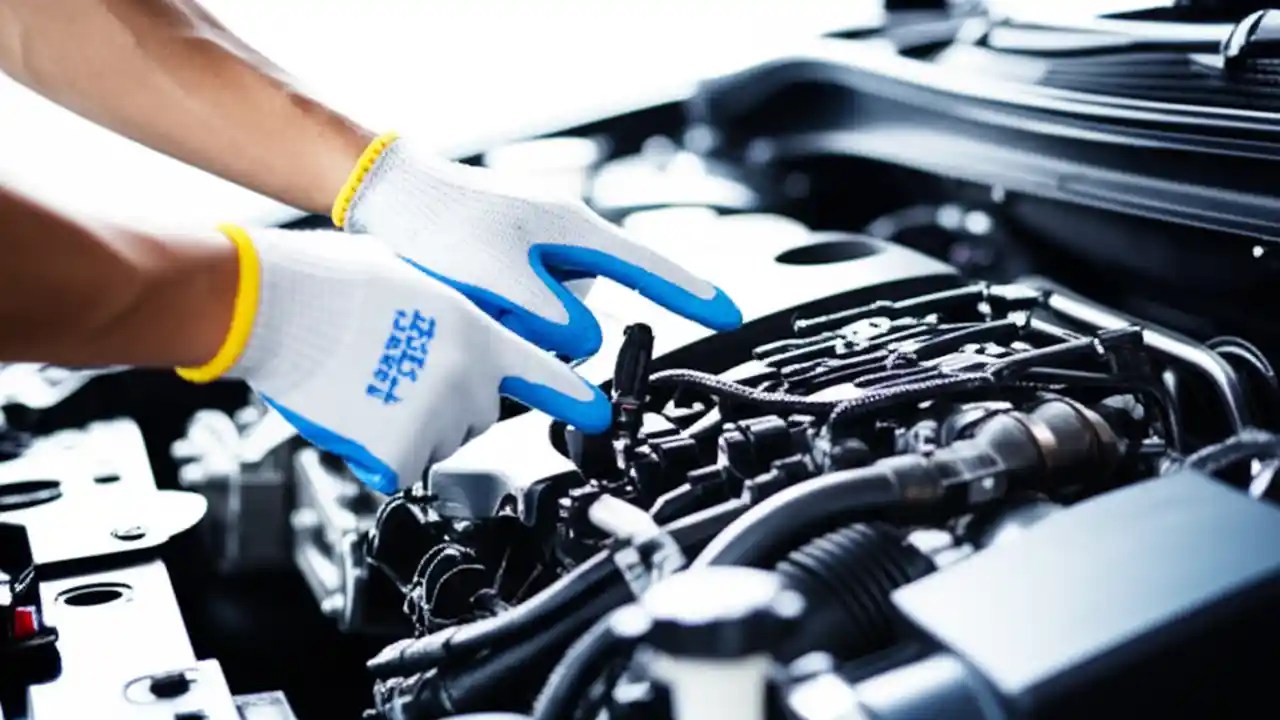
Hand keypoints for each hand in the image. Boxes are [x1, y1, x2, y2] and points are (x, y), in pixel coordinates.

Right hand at [178, 227, 609, 492]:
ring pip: (435, 443)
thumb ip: (454, 323)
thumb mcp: (419, 287)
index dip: (575, 400)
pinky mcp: (396, 453)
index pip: (545, 375)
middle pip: (478, 415)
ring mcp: (435, 419)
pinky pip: (395, 468)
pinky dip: (375, 455)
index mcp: (478, 332)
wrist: (276, 305)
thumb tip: (460, 343)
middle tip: (399, 374)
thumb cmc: (333, 284)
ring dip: (409, 428)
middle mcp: (468, 379)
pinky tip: (352, 416)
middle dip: (447, 404)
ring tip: (368, 387)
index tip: (597, 416)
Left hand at [334, 135, 742, 359]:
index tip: (728, 315)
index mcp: (574, 230)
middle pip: (588, 310)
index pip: (651, 268)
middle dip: (552, 328)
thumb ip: (555, 320)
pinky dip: (500, 313)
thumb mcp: (504, 281)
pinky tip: (468, 299)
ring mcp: (535, 250)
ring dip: (518, 323)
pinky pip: (524, 307)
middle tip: (499, 311)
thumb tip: (582, 341)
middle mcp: (563, 238)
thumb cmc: (440, 223)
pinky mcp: (508, 263)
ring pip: (553, 316)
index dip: (693, 296)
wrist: (387, 196)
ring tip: (473, 298)